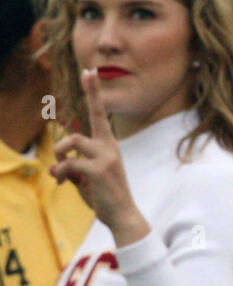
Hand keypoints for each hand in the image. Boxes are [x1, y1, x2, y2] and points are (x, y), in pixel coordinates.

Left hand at [51, 70, 149, 245]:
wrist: (122, 215)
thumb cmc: (105, 196)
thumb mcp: (88, 177)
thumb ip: (74, 166)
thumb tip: (56, 165)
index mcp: (108, 145)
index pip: (101, 115)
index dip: (94, 93)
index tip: (90, 72)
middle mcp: (110, 146)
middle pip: (97, 114)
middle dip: (92, 92)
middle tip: (88, 70)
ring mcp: (106, 156)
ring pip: (72, 141)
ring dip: (59, 154)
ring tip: (60, 170)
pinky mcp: (99, 169)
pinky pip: (68, 163)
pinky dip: (60, 173)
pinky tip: (64, 182)